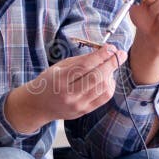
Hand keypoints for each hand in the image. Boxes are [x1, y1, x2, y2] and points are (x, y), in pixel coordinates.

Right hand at [5, 44, 127, 133]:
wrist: (38, 106)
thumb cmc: (49, 82)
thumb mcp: (59, 67)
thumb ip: (80, 60)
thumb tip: (102, 52)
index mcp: (59, 80)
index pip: (84, 66)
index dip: (100, 55)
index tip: (111, 47)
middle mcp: (69, 94)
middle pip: (96, 77)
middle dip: (111, 63)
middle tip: (119, 54)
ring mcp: (78, 104)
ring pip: (103, 87)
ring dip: (111, 74)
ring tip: (109, 66)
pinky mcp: (84, 111)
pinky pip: (104, 98)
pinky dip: (110, 86)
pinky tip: (107, 79)